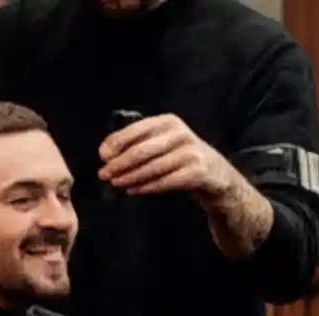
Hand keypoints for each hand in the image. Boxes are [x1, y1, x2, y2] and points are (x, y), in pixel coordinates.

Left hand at [97, 114, 230, 198]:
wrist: (216, 174)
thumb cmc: (180, 158)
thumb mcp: (161, 144)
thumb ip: (136, 145)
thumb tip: (105, 154)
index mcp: (167, 122)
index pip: (135, 130)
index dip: (116, 144)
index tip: (102, 157)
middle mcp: (180, 133)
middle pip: (141, 150)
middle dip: (119, 164)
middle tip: (104, 175)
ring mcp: (191, 152)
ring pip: (152, 168)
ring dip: (130, 177)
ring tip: (116, 184)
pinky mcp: (198, 172)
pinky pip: (166, 182)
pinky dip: (147, 187)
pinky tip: (134, 191)